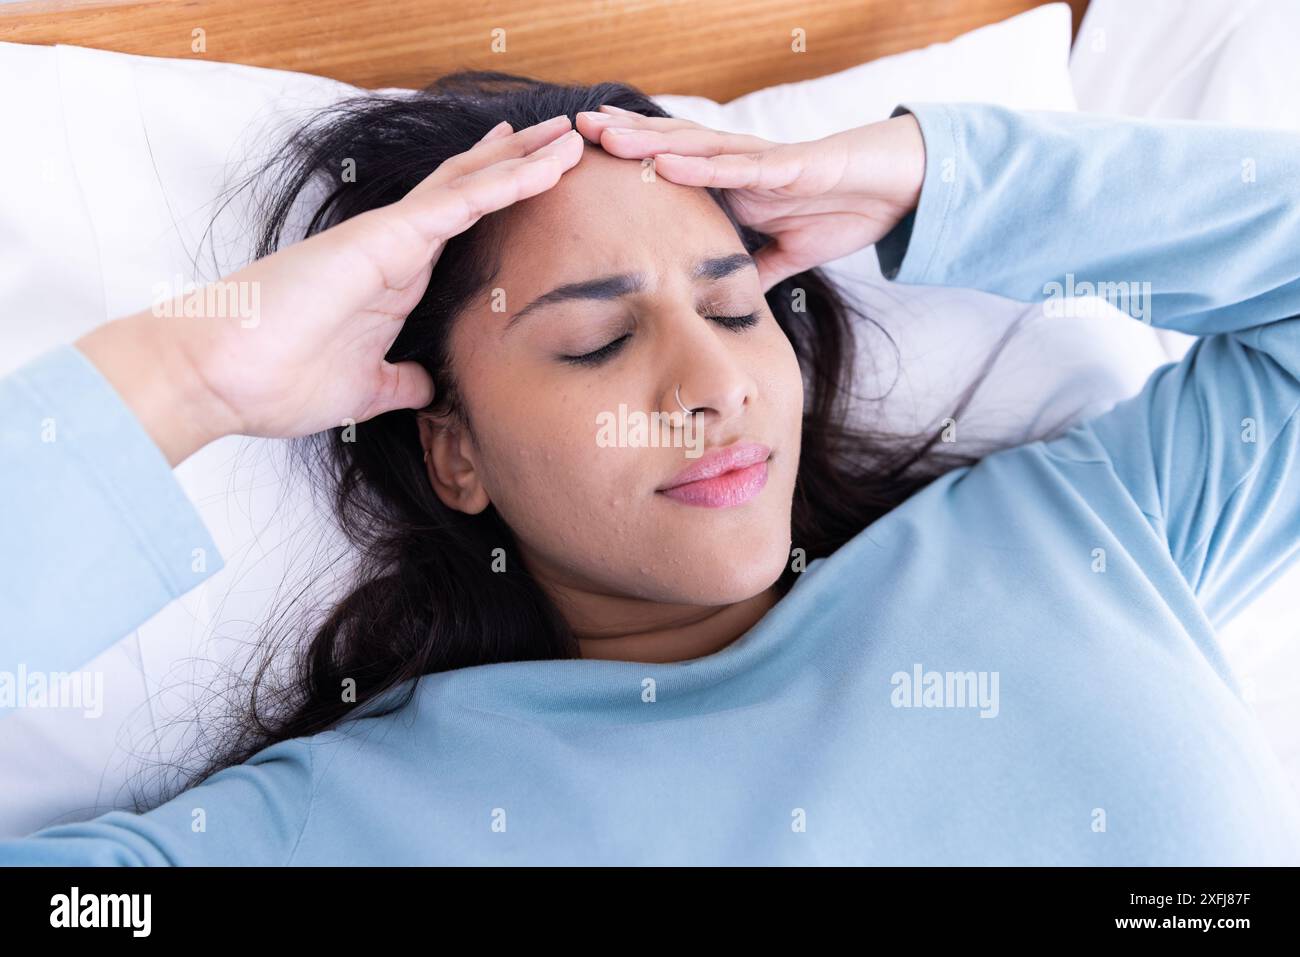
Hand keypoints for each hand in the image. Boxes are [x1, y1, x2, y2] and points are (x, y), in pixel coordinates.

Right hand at [77, 115, 585, 465]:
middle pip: (471, 192)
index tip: (537, 176)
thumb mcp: (365, 389)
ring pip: (472, 187)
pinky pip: (456, 203)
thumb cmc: (278, 381)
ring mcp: (388, 238)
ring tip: (574, 135)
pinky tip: (542, 167)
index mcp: (395, 278)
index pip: (459, 226)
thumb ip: (401, 381)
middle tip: (569, 137)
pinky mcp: (381, 240)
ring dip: (526, 160)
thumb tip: (428, 387)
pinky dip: (503, 183)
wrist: (219, 379)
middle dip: (521, 164)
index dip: (499, 196)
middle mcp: (395, 248)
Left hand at [575, 106, 924, 290]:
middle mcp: (740, 164)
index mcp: (734, 183)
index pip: (670, 169)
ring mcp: (762, 162)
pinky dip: (702, 165)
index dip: (629, 162)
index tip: (585, 162)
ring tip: (602, 135)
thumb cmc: (841, 209)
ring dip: (647, 141)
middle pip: (669, 147)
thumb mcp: (786, 254)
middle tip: (570, 129)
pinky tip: (667, 161)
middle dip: (621, 138)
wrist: (897, 189)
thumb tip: (727, 298)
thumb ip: (755, 268)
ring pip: (694, 147)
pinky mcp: (791, 166)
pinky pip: (741, 165)